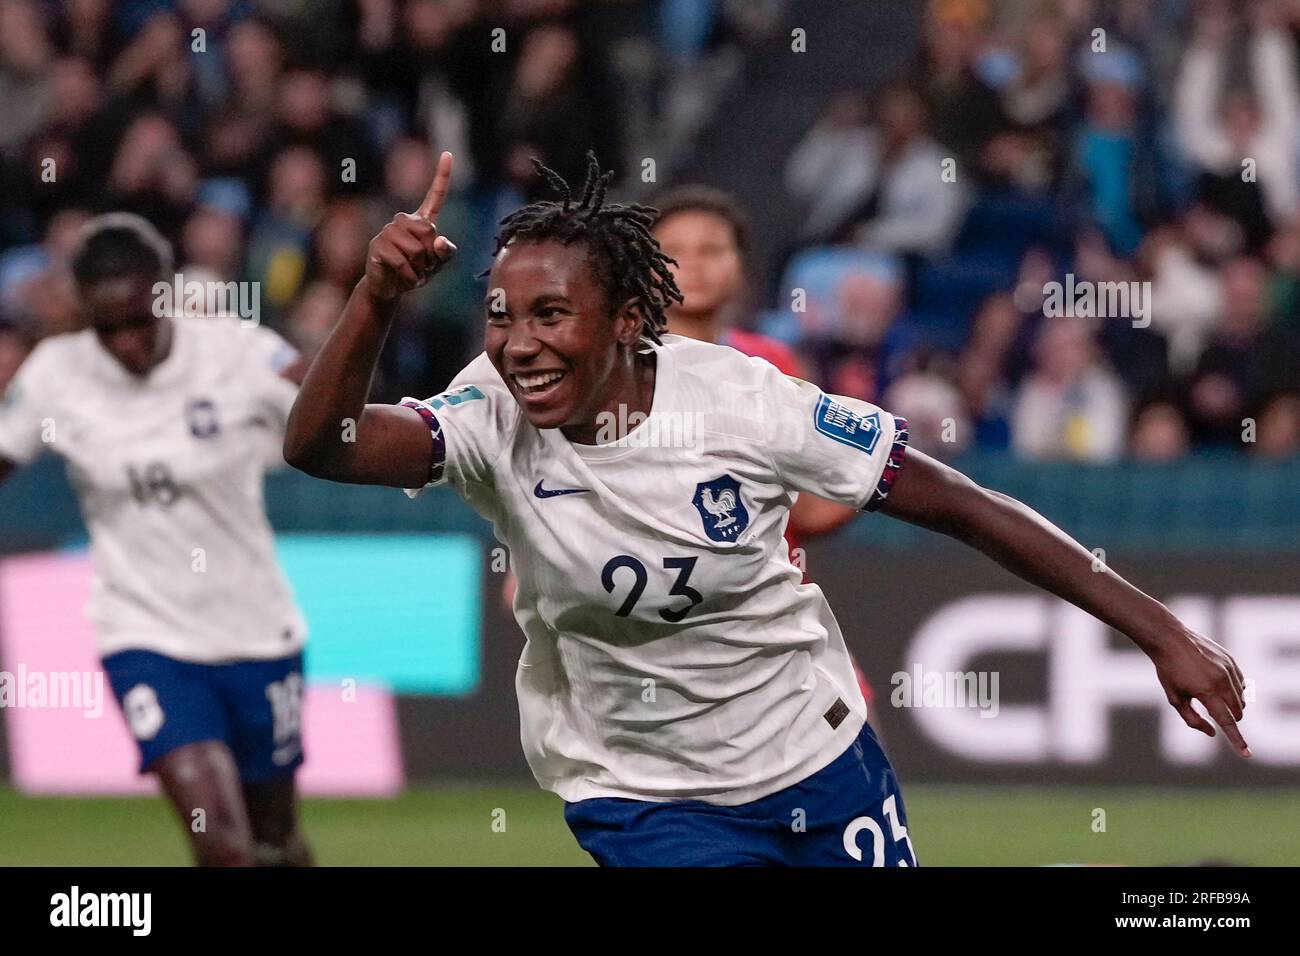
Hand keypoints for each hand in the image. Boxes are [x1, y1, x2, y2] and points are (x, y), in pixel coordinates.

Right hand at [363, 150, 457, 301]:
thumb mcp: (438, 264)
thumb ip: (446, 252)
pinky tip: (404, 279)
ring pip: (416, 249)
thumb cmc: (416, 272)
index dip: (442, 176)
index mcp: (421, 221)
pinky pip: (403, 262)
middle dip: (431, 256)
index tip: (448, 154)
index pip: (435, 196)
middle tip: (422, 266)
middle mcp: (403, 221)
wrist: (391, 288)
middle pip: (429, 232)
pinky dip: (409, 276)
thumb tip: (440, 239)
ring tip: (411, 272)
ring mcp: (388, 231)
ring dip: (419, 268)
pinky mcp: (377, 246)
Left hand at [1149, 627, 1249, 755]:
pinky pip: (1242, 683)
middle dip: (1229, 718)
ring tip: (1210, 692)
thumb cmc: (1168, 670)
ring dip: (1232, 704)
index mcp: (1207, 692)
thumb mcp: (1175, 698)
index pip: (1227, 722)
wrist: (1170, 638)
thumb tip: (1213, 733)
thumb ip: (1192, 719)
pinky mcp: (1232, 660)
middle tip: (1211, 708)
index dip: (1237, 740)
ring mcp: (1229, 669)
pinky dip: (1234, 689)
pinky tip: (1218, 682)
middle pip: (1238, 712)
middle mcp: (1222, 680)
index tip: (1247, 754)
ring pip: (1242, 698)